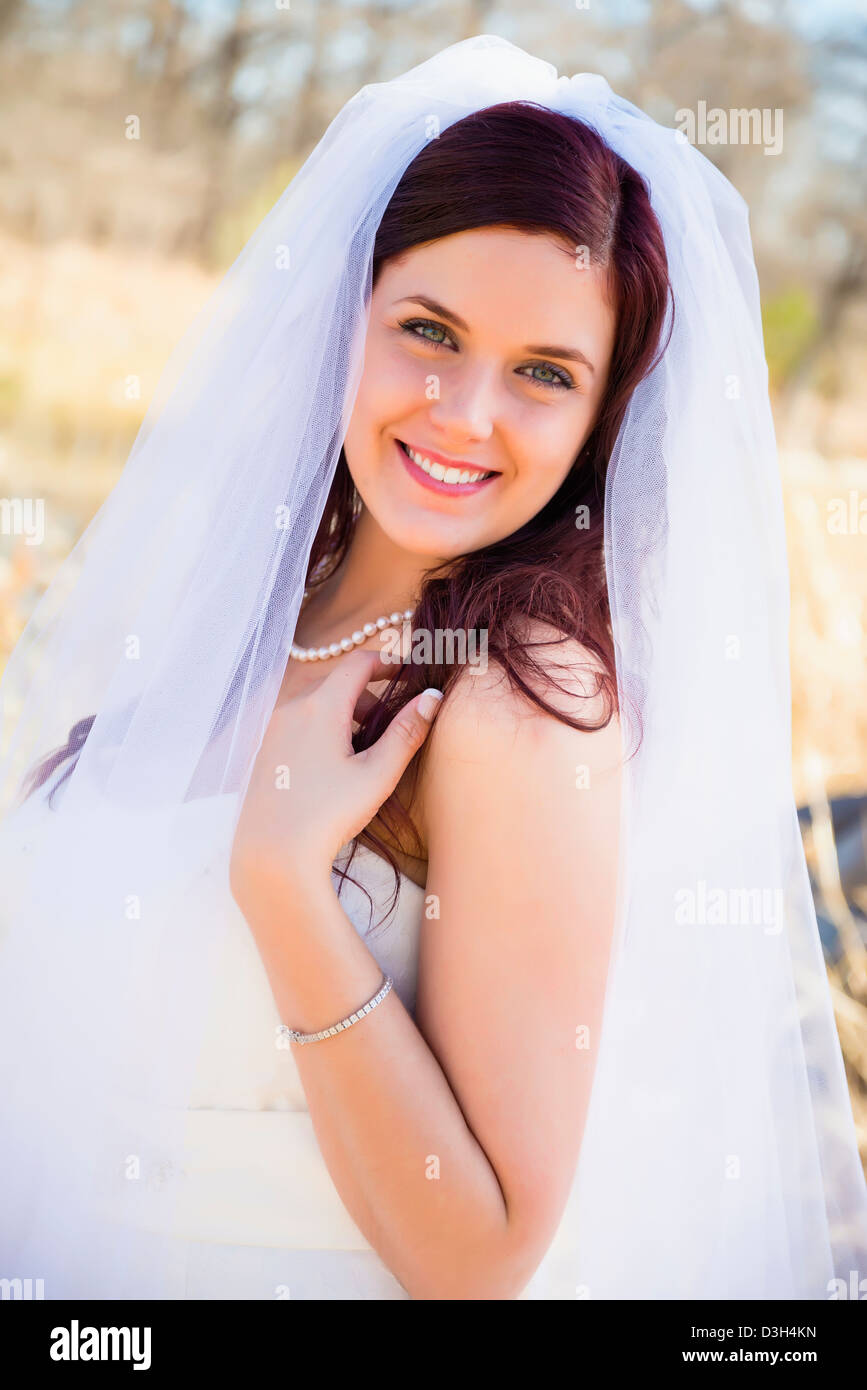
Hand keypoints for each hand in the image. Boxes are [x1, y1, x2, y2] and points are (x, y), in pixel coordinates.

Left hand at [229, 649, 441, 904]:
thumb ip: (406, 732)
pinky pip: (297, 722)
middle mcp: (290, 708)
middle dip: (368, 693)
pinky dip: (321, 728)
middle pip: (336, 681)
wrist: (272, 853)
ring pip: (315, 703)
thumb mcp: (377, 774)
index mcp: (321, 706)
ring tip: (364, 749)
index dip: (386, 661)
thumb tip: (432, 698)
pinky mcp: (263, 750)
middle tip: (391, 721)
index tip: (407, 672)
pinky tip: (333, 765)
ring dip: (344, 712)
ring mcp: (272, 729)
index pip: (358, 663)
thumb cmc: (328, 814)